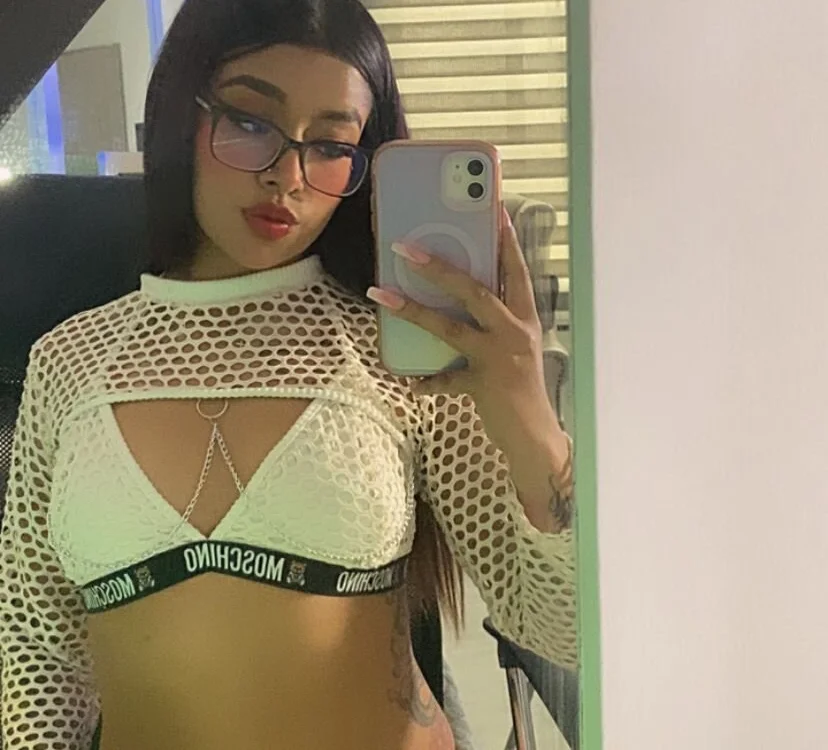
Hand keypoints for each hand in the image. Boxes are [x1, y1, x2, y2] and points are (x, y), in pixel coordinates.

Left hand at [367, 205, 560, 456]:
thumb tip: (453, 300)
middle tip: (405, 248)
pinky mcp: (483, 386)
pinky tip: (410, 380)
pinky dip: (427, 381)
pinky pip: (445, 380)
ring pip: (450, 328)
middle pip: (475, 291)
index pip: (517, 272)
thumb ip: (493, 324)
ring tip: (381, 295)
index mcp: (525, 319)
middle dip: (439, 267)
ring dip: (412, 310)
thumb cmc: (522, 388)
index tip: (495, 211)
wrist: (536, 435)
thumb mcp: (516, 348)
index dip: (506, 242)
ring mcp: (499, 359)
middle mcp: (514, 333)